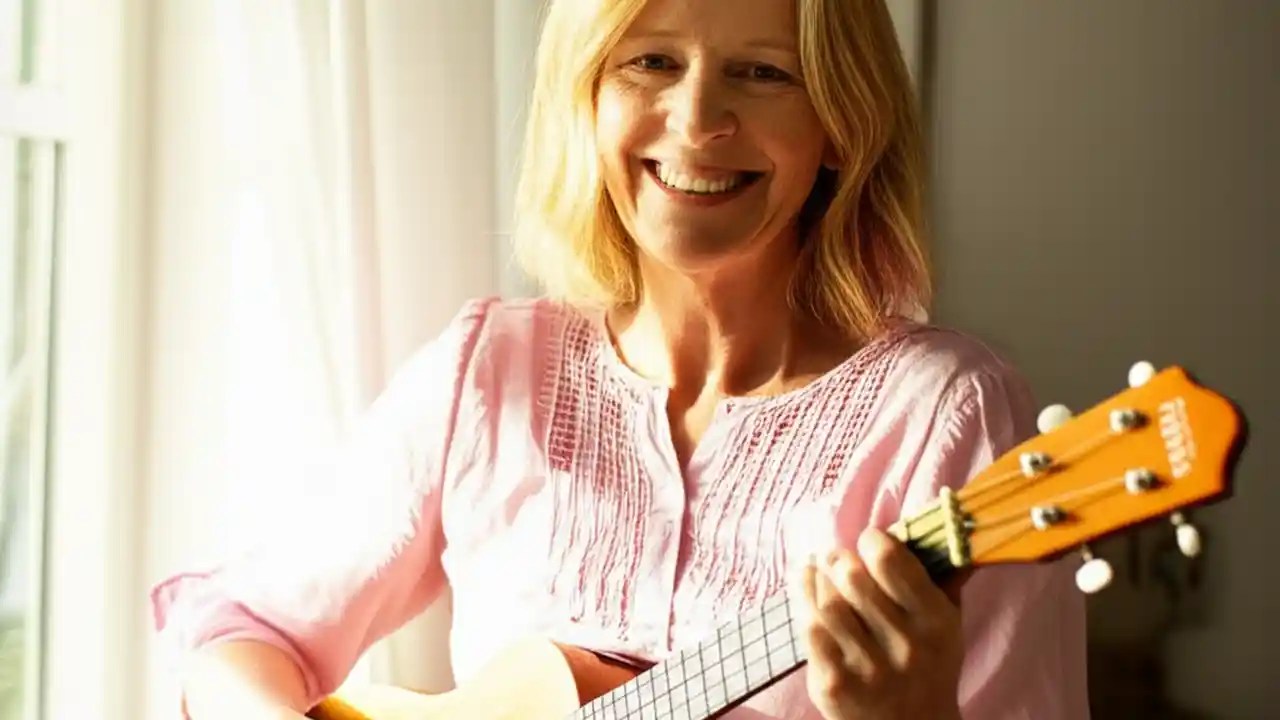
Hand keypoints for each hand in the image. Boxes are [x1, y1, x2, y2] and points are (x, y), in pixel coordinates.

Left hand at [794, 528, 964, 719]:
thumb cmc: (929, 666)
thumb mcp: (949, 625)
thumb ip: (944, 577)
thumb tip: (947, 523)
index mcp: (934, 621)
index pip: (891, 561)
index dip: (872, 541)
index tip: (869, 542)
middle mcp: (903, 645)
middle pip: (851, 577)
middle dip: (838, 558)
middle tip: (835, 556)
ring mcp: (867, 668)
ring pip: (827, 602)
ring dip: (817, 580)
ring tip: (817, 570)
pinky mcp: (834, 685)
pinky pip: (809, 631)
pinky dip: (802, 603)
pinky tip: (806, 590)